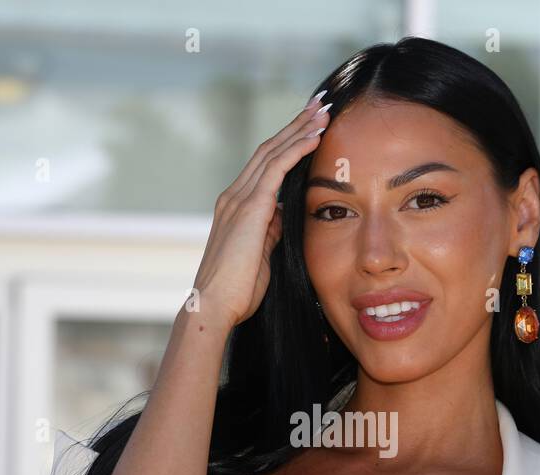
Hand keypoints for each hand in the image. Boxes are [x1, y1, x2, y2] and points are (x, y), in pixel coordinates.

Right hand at [190, 91, 332, 330]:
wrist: (215, 306)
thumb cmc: (237, 290)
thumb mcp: (260, 254)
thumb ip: (270, 230)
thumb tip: (284, 216)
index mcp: (237, 206)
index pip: (266, 164)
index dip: (289, 142)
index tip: (311, 126)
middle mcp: (235, 196)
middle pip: (269, 148)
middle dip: (296, 124)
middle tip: (320, 103)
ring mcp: (239, 199)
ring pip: (273, 151)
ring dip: (300, 129)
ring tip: (324, 110)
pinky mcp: (249, 208)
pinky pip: (276, 168)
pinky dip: (297, 149)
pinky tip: (316, 135)